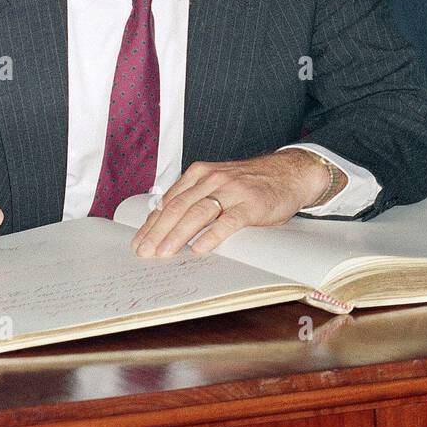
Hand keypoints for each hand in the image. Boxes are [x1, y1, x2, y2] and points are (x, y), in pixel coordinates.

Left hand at [130, 149, 343, 258]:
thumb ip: (195, 197)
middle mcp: (212, 179)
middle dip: (158, 232)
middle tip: (144, 252)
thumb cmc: (249, 183)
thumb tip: (164, 222)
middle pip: (179, 207)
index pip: (169, 201)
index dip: (152, 223)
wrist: (288, 173)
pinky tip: (200, 248)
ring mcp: (232, 191)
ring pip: (198, 213)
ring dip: (178, 235)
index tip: (138, 242)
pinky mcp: (250, 204)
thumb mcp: (218, 182)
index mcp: (200, 173)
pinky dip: (211, 235)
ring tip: (164, 253)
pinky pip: (227, 221)